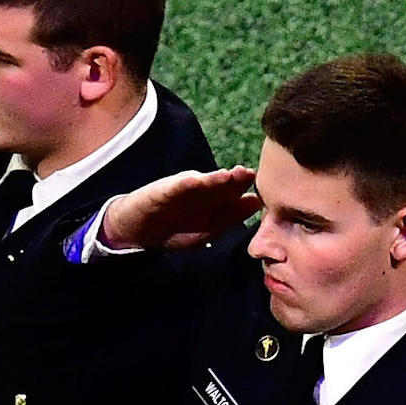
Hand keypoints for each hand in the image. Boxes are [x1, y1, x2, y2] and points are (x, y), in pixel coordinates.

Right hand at [94, 165, 260, 251]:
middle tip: (251, 174)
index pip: (235, 194)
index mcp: (213, 201)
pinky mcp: (162, 190)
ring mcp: (181, 189)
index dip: (249, 191)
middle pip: (221, 184)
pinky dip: (185, 183)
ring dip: (215, 178)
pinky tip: (195, 181)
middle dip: (236, 179)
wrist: (137, 230)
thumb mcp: (207, 230)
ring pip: (201, 182)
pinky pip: (175, 187)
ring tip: (229, 175)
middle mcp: (200, 191)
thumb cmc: (174, 230)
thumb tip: (256, 202)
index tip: (268, 190)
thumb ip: (230, 217)